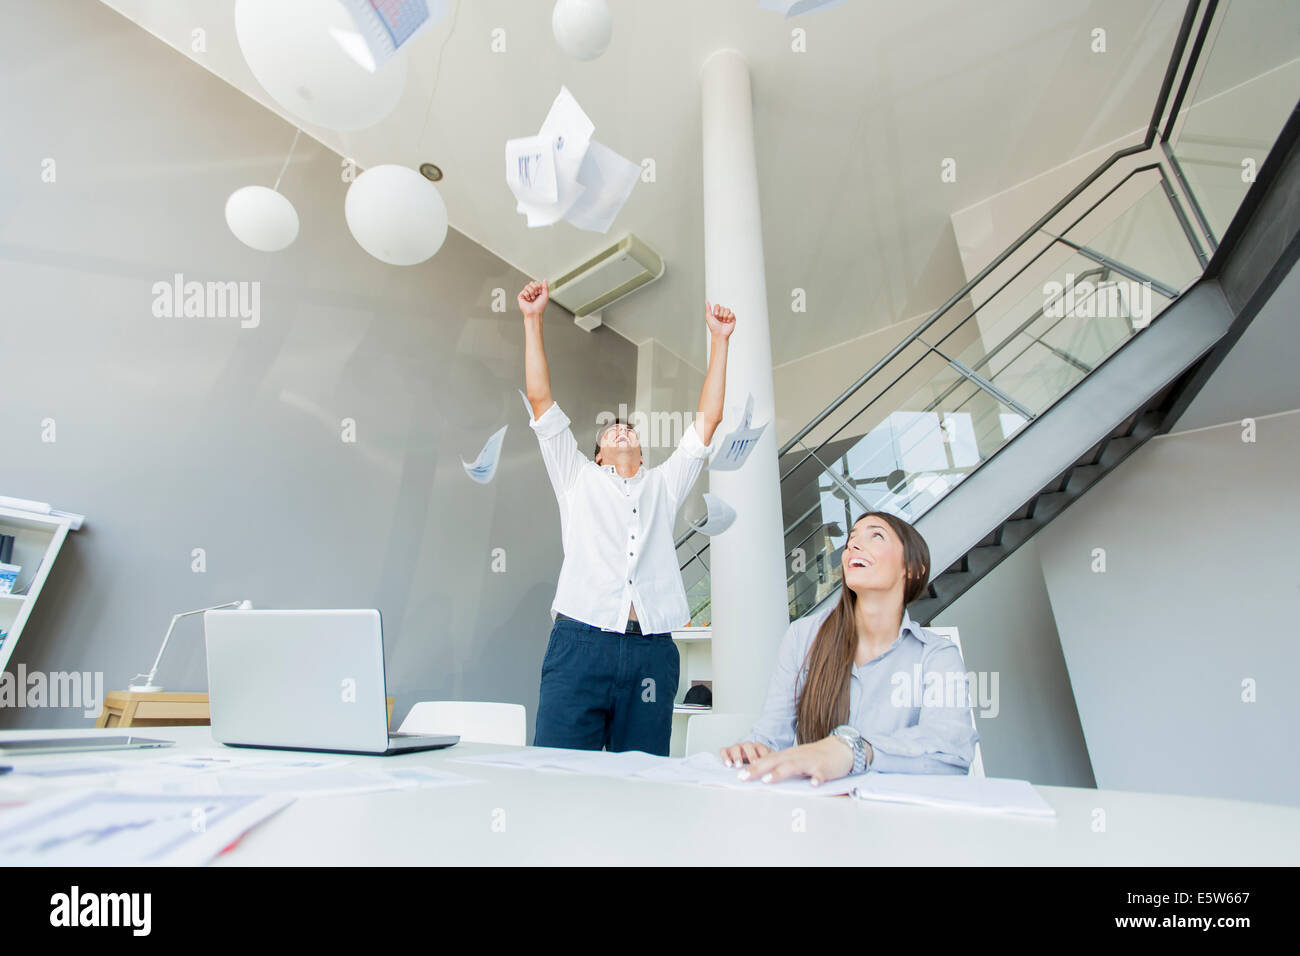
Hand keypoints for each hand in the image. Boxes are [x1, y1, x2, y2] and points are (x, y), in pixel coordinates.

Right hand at [518, 279, 547, 319]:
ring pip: (527, 286)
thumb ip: (545, 287)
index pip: (536, 283)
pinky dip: (527, 295)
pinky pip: (523, 291)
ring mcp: (526, 294)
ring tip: (532, 298)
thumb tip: (545, 280)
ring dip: (531, 292)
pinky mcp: (521, 296)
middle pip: (531, 283)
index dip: (539, 286)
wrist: (534, 312)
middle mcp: (531, 292)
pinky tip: (528, 299)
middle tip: (536, 294)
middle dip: (535, 288)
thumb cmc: (540, 306)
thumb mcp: (546, 295)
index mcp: (537, 292)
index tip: (540, 292)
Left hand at [704, 299, 735, 338]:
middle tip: (719, 320)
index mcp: (717, 313)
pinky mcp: (732, 319)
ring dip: (724, 316)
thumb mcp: (708, 317)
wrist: (719, 334)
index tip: (715, 316)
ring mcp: (728, 316)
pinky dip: (729, 317)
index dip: (716, 310)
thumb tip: (706, 300)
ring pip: (728, 309)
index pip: (717, 305)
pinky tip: (727, 321)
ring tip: (723, 321)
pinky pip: (732, 313)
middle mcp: (722, 313)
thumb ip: (708, 308)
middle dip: (720, 314)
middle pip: (723, 307)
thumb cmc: (713, 327)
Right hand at [720, 741, 770, 767]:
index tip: (766, 763)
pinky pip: (723, 751)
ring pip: (736, 748)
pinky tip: (728, 765)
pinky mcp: (726, 751)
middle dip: (751, 755)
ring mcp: (736, 747)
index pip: (760, 748)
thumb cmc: (755, 761)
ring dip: (738, 757)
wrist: (743, 756)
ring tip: (739, 766)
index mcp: (757, 746)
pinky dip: (725, 757)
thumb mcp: (764, 761)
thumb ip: (768, 763)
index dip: (763, 754)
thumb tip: (775, 772)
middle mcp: (746, 746)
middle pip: (748, 746)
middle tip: (753, 764)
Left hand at [736, 736, 855, 786]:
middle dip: (758, 769)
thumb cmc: (815, 756)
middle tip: (744, 777)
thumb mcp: (795, 759)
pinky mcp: (823, 768)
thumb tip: (762, 774)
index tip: (739, 775)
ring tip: (767, 780)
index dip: (753, 767)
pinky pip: (820, 774)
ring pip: (793, 766)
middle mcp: (796, 757)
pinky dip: (816, 779)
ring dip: (779, 773)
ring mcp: (810, 762)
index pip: (767, 760)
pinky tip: (813, 785)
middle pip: (775, 761)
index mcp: (788, 756)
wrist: (839, 749)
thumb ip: (781, 765)